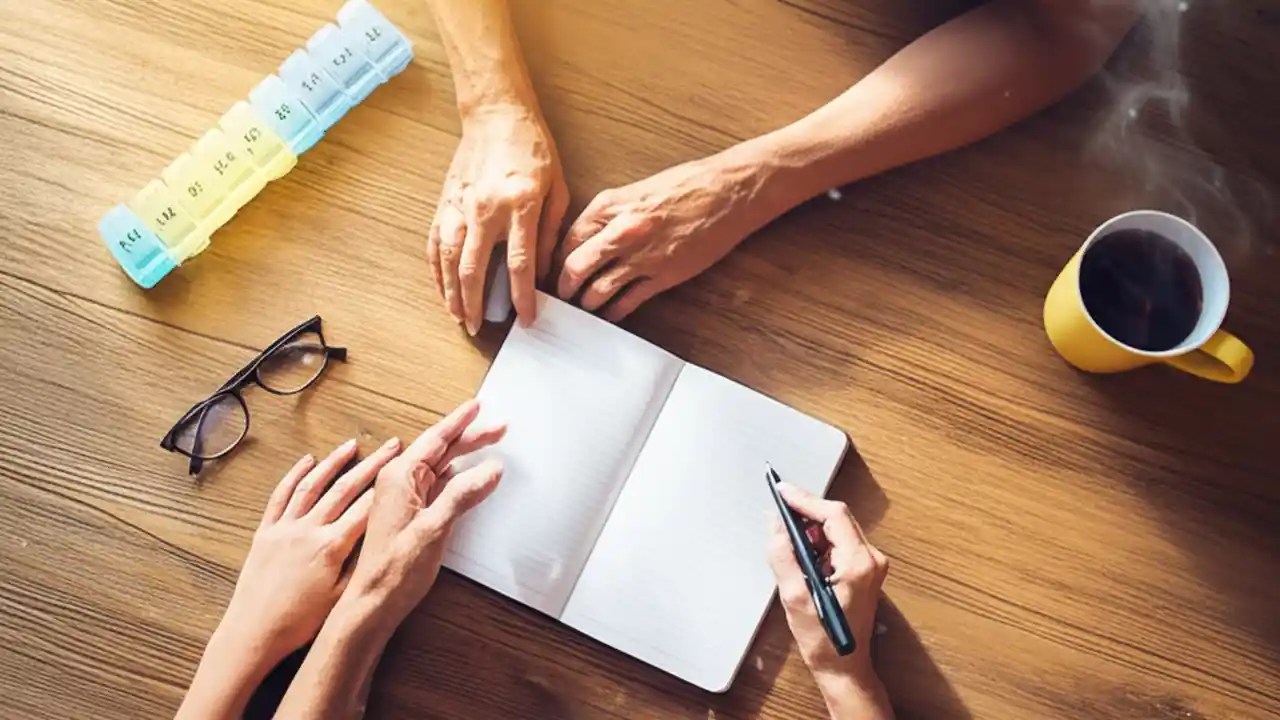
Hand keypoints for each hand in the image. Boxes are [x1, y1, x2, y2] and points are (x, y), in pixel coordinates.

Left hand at [216, 438, 400, 668]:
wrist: (255, 631)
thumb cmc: (299, 622)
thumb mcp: (340, 595)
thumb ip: (359, 562)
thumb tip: (379, 537)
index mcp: (331, 547)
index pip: (366, 508)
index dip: (388, 486)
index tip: (403, 468)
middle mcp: (308, 530)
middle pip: (345, 488)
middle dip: (371, 465)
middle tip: (390, 446)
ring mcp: (285, 527)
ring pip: (313, 485)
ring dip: (334, 462)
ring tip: (352, 445)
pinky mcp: (266, 532)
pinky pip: (281, 496)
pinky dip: (294, 475)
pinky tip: (307, 461)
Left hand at [344, 399, 505, 628]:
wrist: (373, 603)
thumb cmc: (393, 571)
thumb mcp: (434, 528)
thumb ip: (463, 495)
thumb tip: (490, 469)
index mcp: (399, 478)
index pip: (435, 439)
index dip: (459, 421)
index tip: (477, 407)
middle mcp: (399, 483)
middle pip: (440, 449)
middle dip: (469, 436)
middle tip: (498, 428)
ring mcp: (404, 498)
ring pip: (440, 466)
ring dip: (464, 454)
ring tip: (488, 443)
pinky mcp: (410, 514)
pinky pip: (438, 485)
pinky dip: (458, 476)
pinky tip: (469, 475)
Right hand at [428, 104, 569, 333]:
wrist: (497, 115)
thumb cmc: (533, 150)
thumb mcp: (556, 189)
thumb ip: (549, 231)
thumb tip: (543, 271)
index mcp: (519, 205)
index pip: (519, 264)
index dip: (522, 297)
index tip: (526, 320)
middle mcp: (485, 209)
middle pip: (474, 269)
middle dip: (476, 305)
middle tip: (480, 328)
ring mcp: (459, 205)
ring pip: (447, 259)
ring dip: (451, 293)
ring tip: (458, 317)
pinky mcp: (444, 202)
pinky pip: (434, 243)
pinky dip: (435, 270)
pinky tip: (442, 289)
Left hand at [555, 148, 773, 320]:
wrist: (728, 192)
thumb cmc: (688, 185)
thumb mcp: (637, 189)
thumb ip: (609, 214)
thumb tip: (587, 238)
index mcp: (609, 205)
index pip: (568, 240)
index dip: (556, 260)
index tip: (553, 272)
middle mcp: (621, 231)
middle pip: (575, 268)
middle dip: (564, 287)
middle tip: (561, 297)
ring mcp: (642, 256)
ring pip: (598, 290)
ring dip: (587, 304)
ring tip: (584, 309)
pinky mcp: (663, 276)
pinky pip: (628, 302)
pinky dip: (614, 312)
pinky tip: (610, 315)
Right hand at [767, 483, 892, 719]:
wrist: (846, 668)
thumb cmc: (825, 641)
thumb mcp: (795, 598)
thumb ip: (783, 556)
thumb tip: (775, 525)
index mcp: (858, 563)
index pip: (833, 514)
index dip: (805, 500)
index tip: (782, 491)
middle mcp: (871, 559)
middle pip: (837, 517)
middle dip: (807, 513)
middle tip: (779, 514)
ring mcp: (871, 564)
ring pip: (837, 529)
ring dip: (812, 531)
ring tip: (791, 548)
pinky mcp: (865, 570)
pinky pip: (840, 542)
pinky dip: (820, 543)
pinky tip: (804, 559)